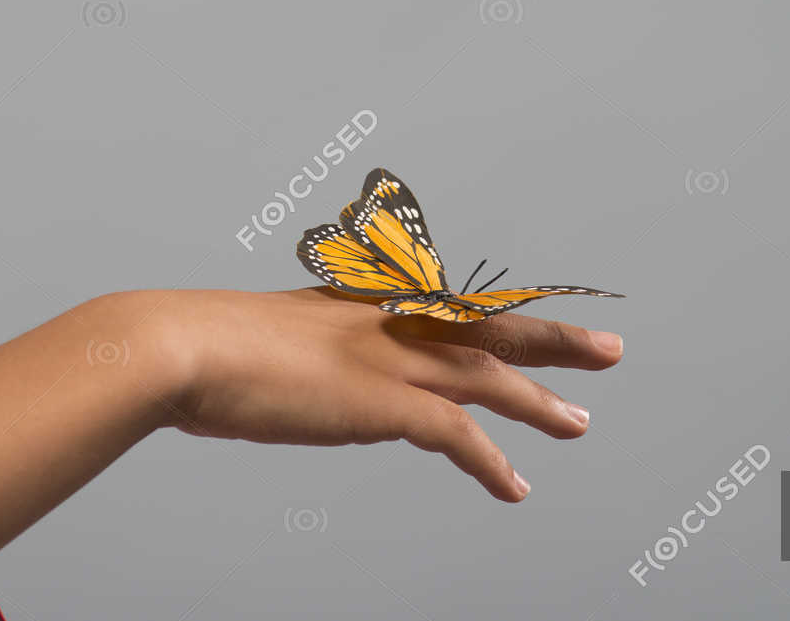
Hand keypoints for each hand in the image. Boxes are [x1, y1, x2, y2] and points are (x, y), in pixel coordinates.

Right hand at [142, 286, 623, 501]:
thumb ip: (300, 358)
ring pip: (490, 375)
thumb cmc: (204, 349)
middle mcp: (387, 322)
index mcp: (362, 303)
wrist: (183, 347)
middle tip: (606, 349)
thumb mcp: (263, 339)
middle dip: (553, 338)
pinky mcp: (382, 402)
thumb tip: (303, 382)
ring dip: (540, 403)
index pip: (449, 303)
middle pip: (492, 325)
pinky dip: (491, 463)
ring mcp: (388, 359)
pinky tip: (513, 486)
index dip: (496, 313)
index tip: (531, 317)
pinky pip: (457, 434)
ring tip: (578, 425)